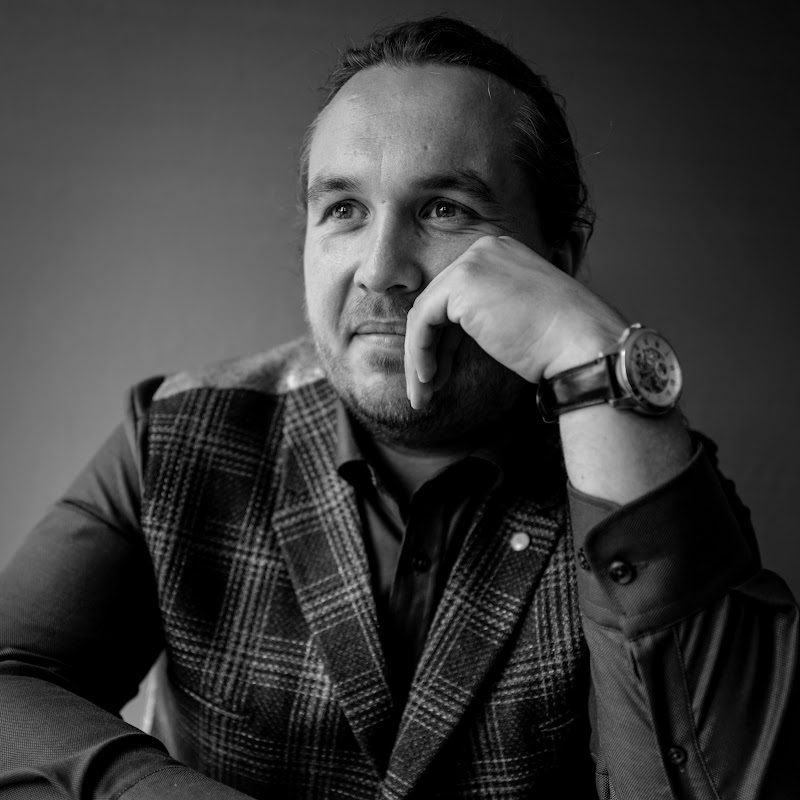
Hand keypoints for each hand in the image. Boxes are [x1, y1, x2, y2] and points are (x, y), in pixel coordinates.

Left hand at [404, 235, 626, 408]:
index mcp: (501, 254)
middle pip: (437, 306)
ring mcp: (472, 262)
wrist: (582, 343)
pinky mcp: (462, 283)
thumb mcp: (516, 319)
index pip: (456, 299)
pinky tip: (427, 380)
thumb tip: (445, 343)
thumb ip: (484, 316)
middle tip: (427, 387)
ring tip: (422, 395)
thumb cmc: (560, 342)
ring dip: (418, 359)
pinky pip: (422, 322)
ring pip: (424, 316)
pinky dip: (419, 353)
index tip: (442, 374)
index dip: (444, 341)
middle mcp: (484, 250)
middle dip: (428, 352)